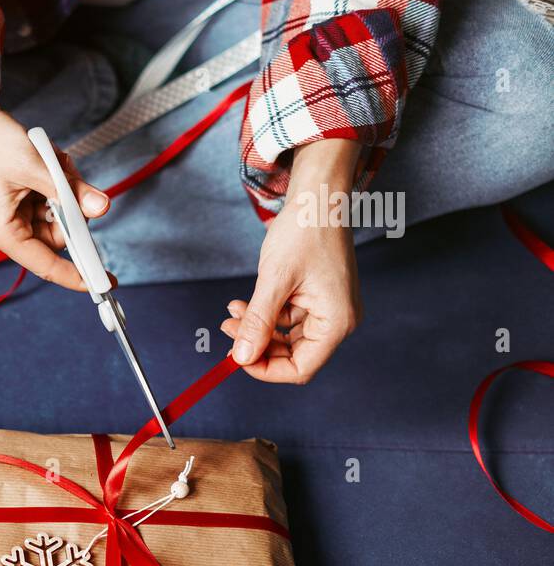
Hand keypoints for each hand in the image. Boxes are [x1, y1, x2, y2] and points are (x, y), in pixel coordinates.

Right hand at [0, 65, 110, 290]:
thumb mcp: (37, 166)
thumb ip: (70, 190)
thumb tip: (100, 207)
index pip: (45, 263)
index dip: (77, 273)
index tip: (104, 282)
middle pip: (52, 235)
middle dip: (69, 207)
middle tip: (71, 177)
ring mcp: (1, 217)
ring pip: (50, 216)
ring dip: (61, 190)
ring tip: (52, 161)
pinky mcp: (5, 204)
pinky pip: (40, 204)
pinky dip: (51, 185)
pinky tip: (45, 162)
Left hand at [221, 139, 363, 383]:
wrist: (318, 196)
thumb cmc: (304, 231)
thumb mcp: (274, 280)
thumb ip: (258, 322)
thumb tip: (241, 358)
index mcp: (337, 322)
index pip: (301, 369)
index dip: (266, 369)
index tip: (235, 358)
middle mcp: (338, 321)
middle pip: (293, 355)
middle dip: (257, 345)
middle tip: (227, 329)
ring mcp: (328, 310)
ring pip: (286, 338)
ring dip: (257, 329)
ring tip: (232, 312)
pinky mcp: (317, 299)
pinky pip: (288, 319)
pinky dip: (265, 315)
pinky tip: (243, 304)